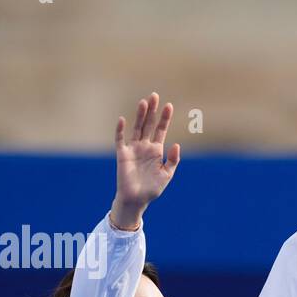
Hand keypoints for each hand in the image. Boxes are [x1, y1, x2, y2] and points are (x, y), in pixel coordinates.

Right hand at [111, 92, 179, 229]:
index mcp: (156, 150)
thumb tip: (176, 144)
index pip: (161, 130)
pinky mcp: (122, 154)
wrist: (137, 200)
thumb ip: (172, 160)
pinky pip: (120, 140)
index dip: (165, 118)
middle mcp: (145, 146)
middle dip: (152, 111)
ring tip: (144, 102)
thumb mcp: (167, 175)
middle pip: (149, 125)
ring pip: (136, 128)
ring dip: (140, 116)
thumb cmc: (152, 189)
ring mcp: (133, 149)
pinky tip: (123, 120)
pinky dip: (120, 130)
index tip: (169, 105)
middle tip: (154, 96)